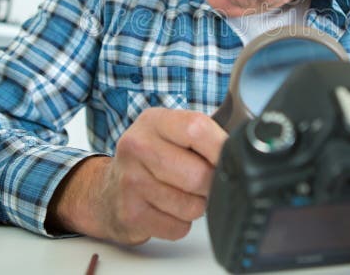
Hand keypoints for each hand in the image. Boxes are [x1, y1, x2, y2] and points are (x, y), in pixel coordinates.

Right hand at [46, 108, 226, 243]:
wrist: (106, 190)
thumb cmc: (149, 160)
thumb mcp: (169, 133)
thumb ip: (201, 136)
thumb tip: (243, 150)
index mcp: (154, 121)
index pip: (196, 129)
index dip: (221, 147)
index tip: (231, 158)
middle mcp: (138, 147)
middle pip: (198, 174)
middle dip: (210, 185)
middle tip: (204, 182)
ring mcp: (131, 181)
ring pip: (191, 206)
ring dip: (196, 206)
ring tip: (182, 194)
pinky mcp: (130, 213)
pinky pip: (178, 227)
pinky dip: (180, 223)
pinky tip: (167, 209)